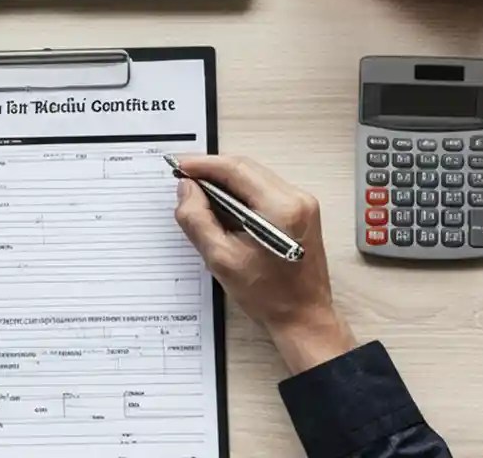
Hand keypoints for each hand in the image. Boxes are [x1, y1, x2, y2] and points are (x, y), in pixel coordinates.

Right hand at [173, 156, 355, 373]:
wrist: (303, 317)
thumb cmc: (268, 296)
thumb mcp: (221, 259)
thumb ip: (198, 219)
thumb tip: (186, 189)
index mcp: (281, 208)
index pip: (236, 169)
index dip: (203, 164)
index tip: (179, 166)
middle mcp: (297, 198)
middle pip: (246, 168)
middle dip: (212, 170)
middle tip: (184, 177)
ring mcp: (303, 204)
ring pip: (255, 177)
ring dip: (226, 180)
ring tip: (198, 192)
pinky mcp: (302, 211)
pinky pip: (264, 190)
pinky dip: (240, 192)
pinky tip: (222, 204)